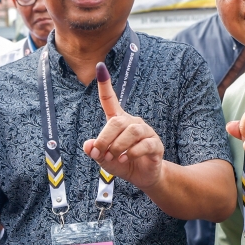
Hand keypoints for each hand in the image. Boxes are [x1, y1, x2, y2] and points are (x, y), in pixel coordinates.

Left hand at [82, 62, 163, 189]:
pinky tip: (126, 159)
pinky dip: (132, 153)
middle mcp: (132, 123)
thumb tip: (88, 146)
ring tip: (115, 157)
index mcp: (118, 121)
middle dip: (105, 138)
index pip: (110, 100)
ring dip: (119, 146)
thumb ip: (95, 152)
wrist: (143, 176)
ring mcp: (146, 132)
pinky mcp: (156, 144)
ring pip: (131, 131)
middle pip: (117, 122)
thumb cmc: (122, 163)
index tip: (100, 67)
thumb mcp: (104, 159)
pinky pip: (144, 144)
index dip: (105, 84)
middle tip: (100, 153)